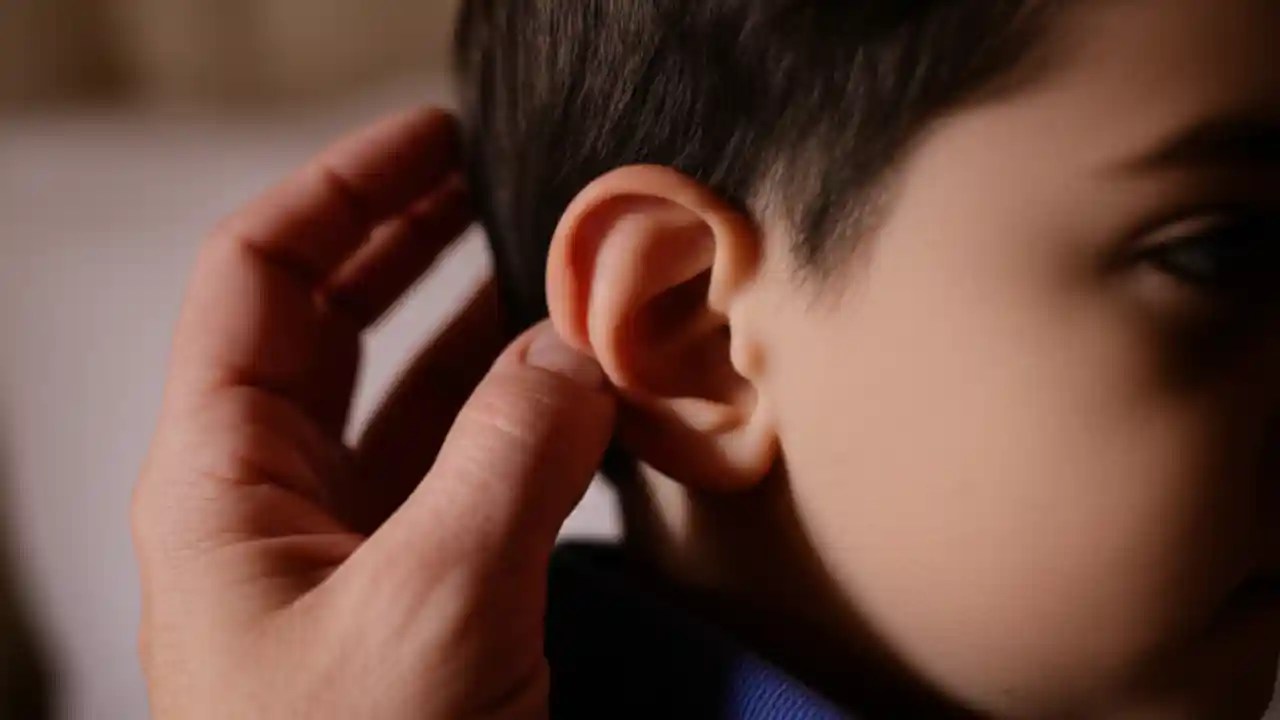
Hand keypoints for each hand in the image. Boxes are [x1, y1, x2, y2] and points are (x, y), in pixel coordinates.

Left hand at [132, 109, 616, 718]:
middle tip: (503, 177)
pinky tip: (574, 385)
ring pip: (406, 392)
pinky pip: (462, 467)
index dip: (344, 190)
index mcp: (223, 480)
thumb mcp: (434, 606)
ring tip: (554, 265)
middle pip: (332, 320)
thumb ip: (514, 456)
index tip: (435, 138)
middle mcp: (274, 500)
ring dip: (479, 322)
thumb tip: (576, 347)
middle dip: (415, 238)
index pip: (260, 279)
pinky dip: (520, 414)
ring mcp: (346, 547)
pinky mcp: (413, 592)